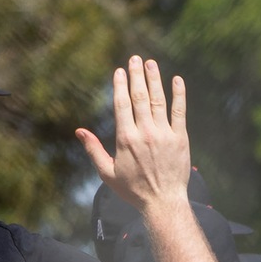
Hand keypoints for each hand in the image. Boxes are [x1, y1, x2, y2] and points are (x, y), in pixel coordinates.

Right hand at [76, 57, 193, 218]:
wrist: (164, 203)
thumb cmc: (133, 190)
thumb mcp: (107, 173)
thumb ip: (94, 150)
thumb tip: (80, 131)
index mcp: (126, 139)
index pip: (122, 104)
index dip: (120, 85)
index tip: (120, 70)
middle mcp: (145, 133)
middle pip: (139, 97)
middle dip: (136, 75)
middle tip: (135, 58)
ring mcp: (164, 135)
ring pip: (158, 101)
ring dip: (154, 79)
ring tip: (150, 63)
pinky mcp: (181, 139)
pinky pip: (180, 112)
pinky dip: (179, 95)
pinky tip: (177, 80)